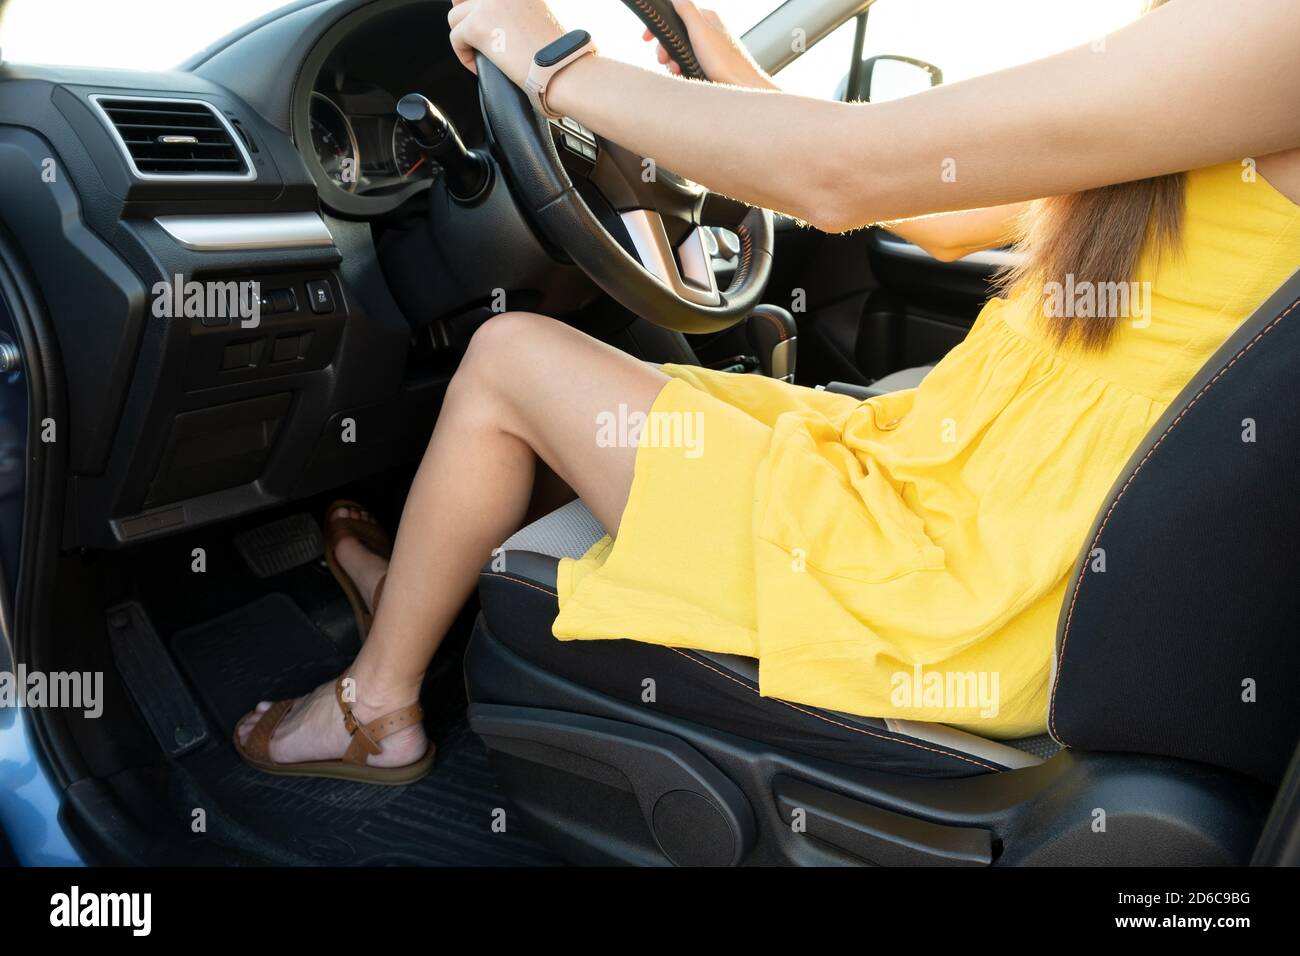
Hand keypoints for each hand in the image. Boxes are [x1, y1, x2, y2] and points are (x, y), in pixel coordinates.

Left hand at [448, 0, 567, 85]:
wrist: (563, 69)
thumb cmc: (559, 54)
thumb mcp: (537, 17)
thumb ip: (513, 12)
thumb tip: (496, 21)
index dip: (477, 9)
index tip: (485, 27)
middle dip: (465, 18)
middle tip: (475, 39)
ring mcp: (487, 4)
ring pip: (455, 18)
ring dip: (465, 38)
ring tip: (481, 57)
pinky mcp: (477, 25)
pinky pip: (455, 38)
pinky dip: (464, 55)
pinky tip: (479, 67)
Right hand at [644, 0, 776, 88]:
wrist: (743, 88)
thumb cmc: (724, 60)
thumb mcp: (700, 31)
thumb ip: (686, 10)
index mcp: (708, 18)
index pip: (677, 14)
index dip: (660, 26)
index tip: (646, 38)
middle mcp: (709, 31)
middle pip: (677, 35)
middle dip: (666, 47)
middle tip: (662, 60)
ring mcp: (710, 49)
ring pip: (681, 51)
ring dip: (673, 61)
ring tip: (675, 70)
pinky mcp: (710, 66)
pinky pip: (689, 64)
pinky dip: (682, 69)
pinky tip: (683, 76)